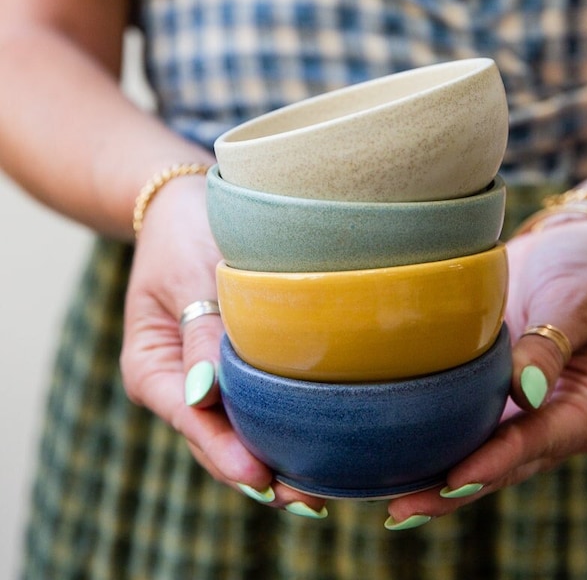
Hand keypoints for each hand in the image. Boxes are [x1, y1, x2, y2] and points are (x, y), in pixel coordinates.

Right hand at [119, 175, 328, 516]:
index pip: (189, 417)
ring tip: (316, 492)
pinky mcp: (236, 368)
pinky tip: (314, 448)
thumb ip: (199, 332)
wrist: (192, 205)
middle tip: (305, 500)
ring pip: (237, 430)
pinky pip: (255, 405)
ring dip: (272, 457)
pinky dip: (279, 427)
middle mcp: (180, 382)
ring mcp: (208, 379)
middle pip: (214, 438)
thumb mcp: (188, 276)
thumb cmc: (187, 233)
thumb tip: (208, 393)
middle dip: (256, 470)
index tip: (259, 473)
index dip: (224, 449)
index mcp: (152, 366)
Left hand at [384, 216, 586, 527]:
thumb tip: (527, 391)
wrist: (575, 251)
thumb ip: (552, 343)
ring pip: (473, 455)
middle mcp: (547, 425)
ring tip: (387, 503)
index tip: (455, 479)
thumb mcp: (577, 301)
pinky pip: (458, 425)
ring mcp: (515, 414)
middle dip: (451, 491)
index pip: (535, 443)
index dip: (495, 463)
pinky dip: (428, 443)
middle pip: (498, 468)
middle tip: (402, 511)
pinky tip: (388, 459)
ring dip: (432, 479)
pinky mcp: (488, 395)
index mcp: (582, 412)